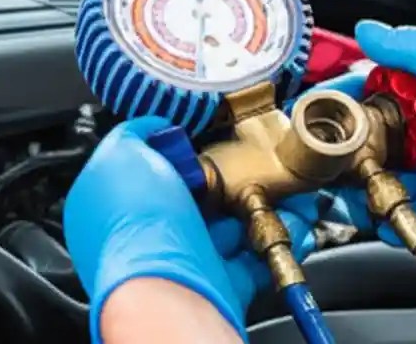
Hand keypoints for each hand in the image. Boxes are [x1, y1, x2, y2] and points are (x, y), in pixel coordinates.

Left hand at [63, 117, 317, 341]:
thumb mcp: (123, 154)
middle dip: (241, 176)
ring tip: (292, 190)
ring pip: (235, 225)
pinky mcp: (220, 285)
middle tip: (265, 161)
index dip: (189, 149)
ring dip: (268, 205)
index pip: (157, 166)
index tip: (217, 135)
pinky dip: (281, 238)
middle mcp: (151, 234)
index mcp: (119, 203)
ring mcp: (187, 261)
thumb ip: (137, 132)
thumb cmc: (137, 226)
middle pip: (204, 194)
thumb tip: (155, 124)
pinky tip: (296, 222)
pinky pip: (256, 258)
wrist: (168, 290)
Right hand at [326, 20, 415, 243]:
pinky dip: (384, 218)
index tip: (313, 111)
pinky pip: (407, 218)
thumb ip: (412, 47)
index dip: (338, 101)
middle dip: (336, 150)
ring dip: (353, 186)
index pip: (369, 93)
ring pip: (380, 181)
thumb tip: (367, 31)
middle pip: (366, 142)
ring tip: (332, 189)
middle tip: (314, 157)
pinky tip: (370, 211)